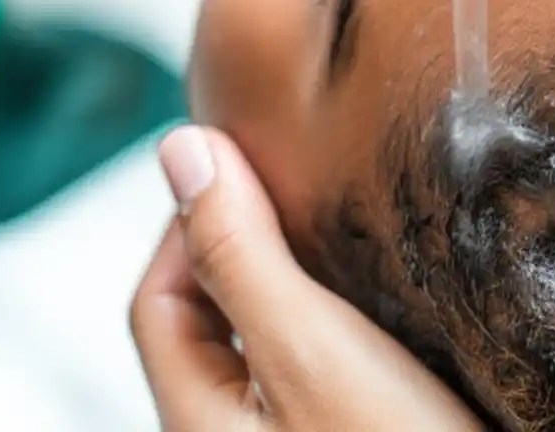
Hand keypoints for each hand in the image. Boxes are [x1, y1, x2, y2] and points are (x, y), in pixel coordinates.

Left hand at [131, 126, 480, 431]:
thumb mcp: (307, 348)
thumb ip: (238, 254)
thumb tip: (181, 150)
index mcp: (200, 418)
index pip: (159, 300)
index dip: (189, 220)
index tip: (247, 163)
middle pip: (214, 322)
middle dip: (247, 246)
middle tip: (304, 190)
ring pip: (276, 343)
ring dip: (302, 280)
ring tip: (351, 232)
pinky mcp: (359, 428)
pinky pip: (329, 365)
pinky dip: (346, 319)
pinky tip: (394, 300)